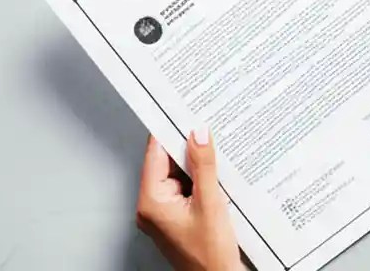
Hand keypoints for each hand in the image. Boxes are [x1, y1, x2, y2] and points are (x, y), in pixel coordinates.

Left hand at [136, 130, 243, 270]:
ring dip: (197, 164)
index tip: (181, 112)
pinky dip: (201, 180)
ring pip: (179, 175)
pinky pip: (187, 188)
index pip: (156, 154)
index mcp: (152, 201)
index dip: (169, 131)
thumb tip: (198, 135)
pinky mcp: (179, 216)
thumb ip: (204, 166)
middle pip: (167, 163)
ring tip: (217, 155)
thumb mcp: (211, 203)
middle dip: (188, 147)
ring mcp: (165, 212)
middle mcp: (153, 206)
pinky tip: (217, 175)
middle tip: (207, 129)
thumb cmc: (210, 255)